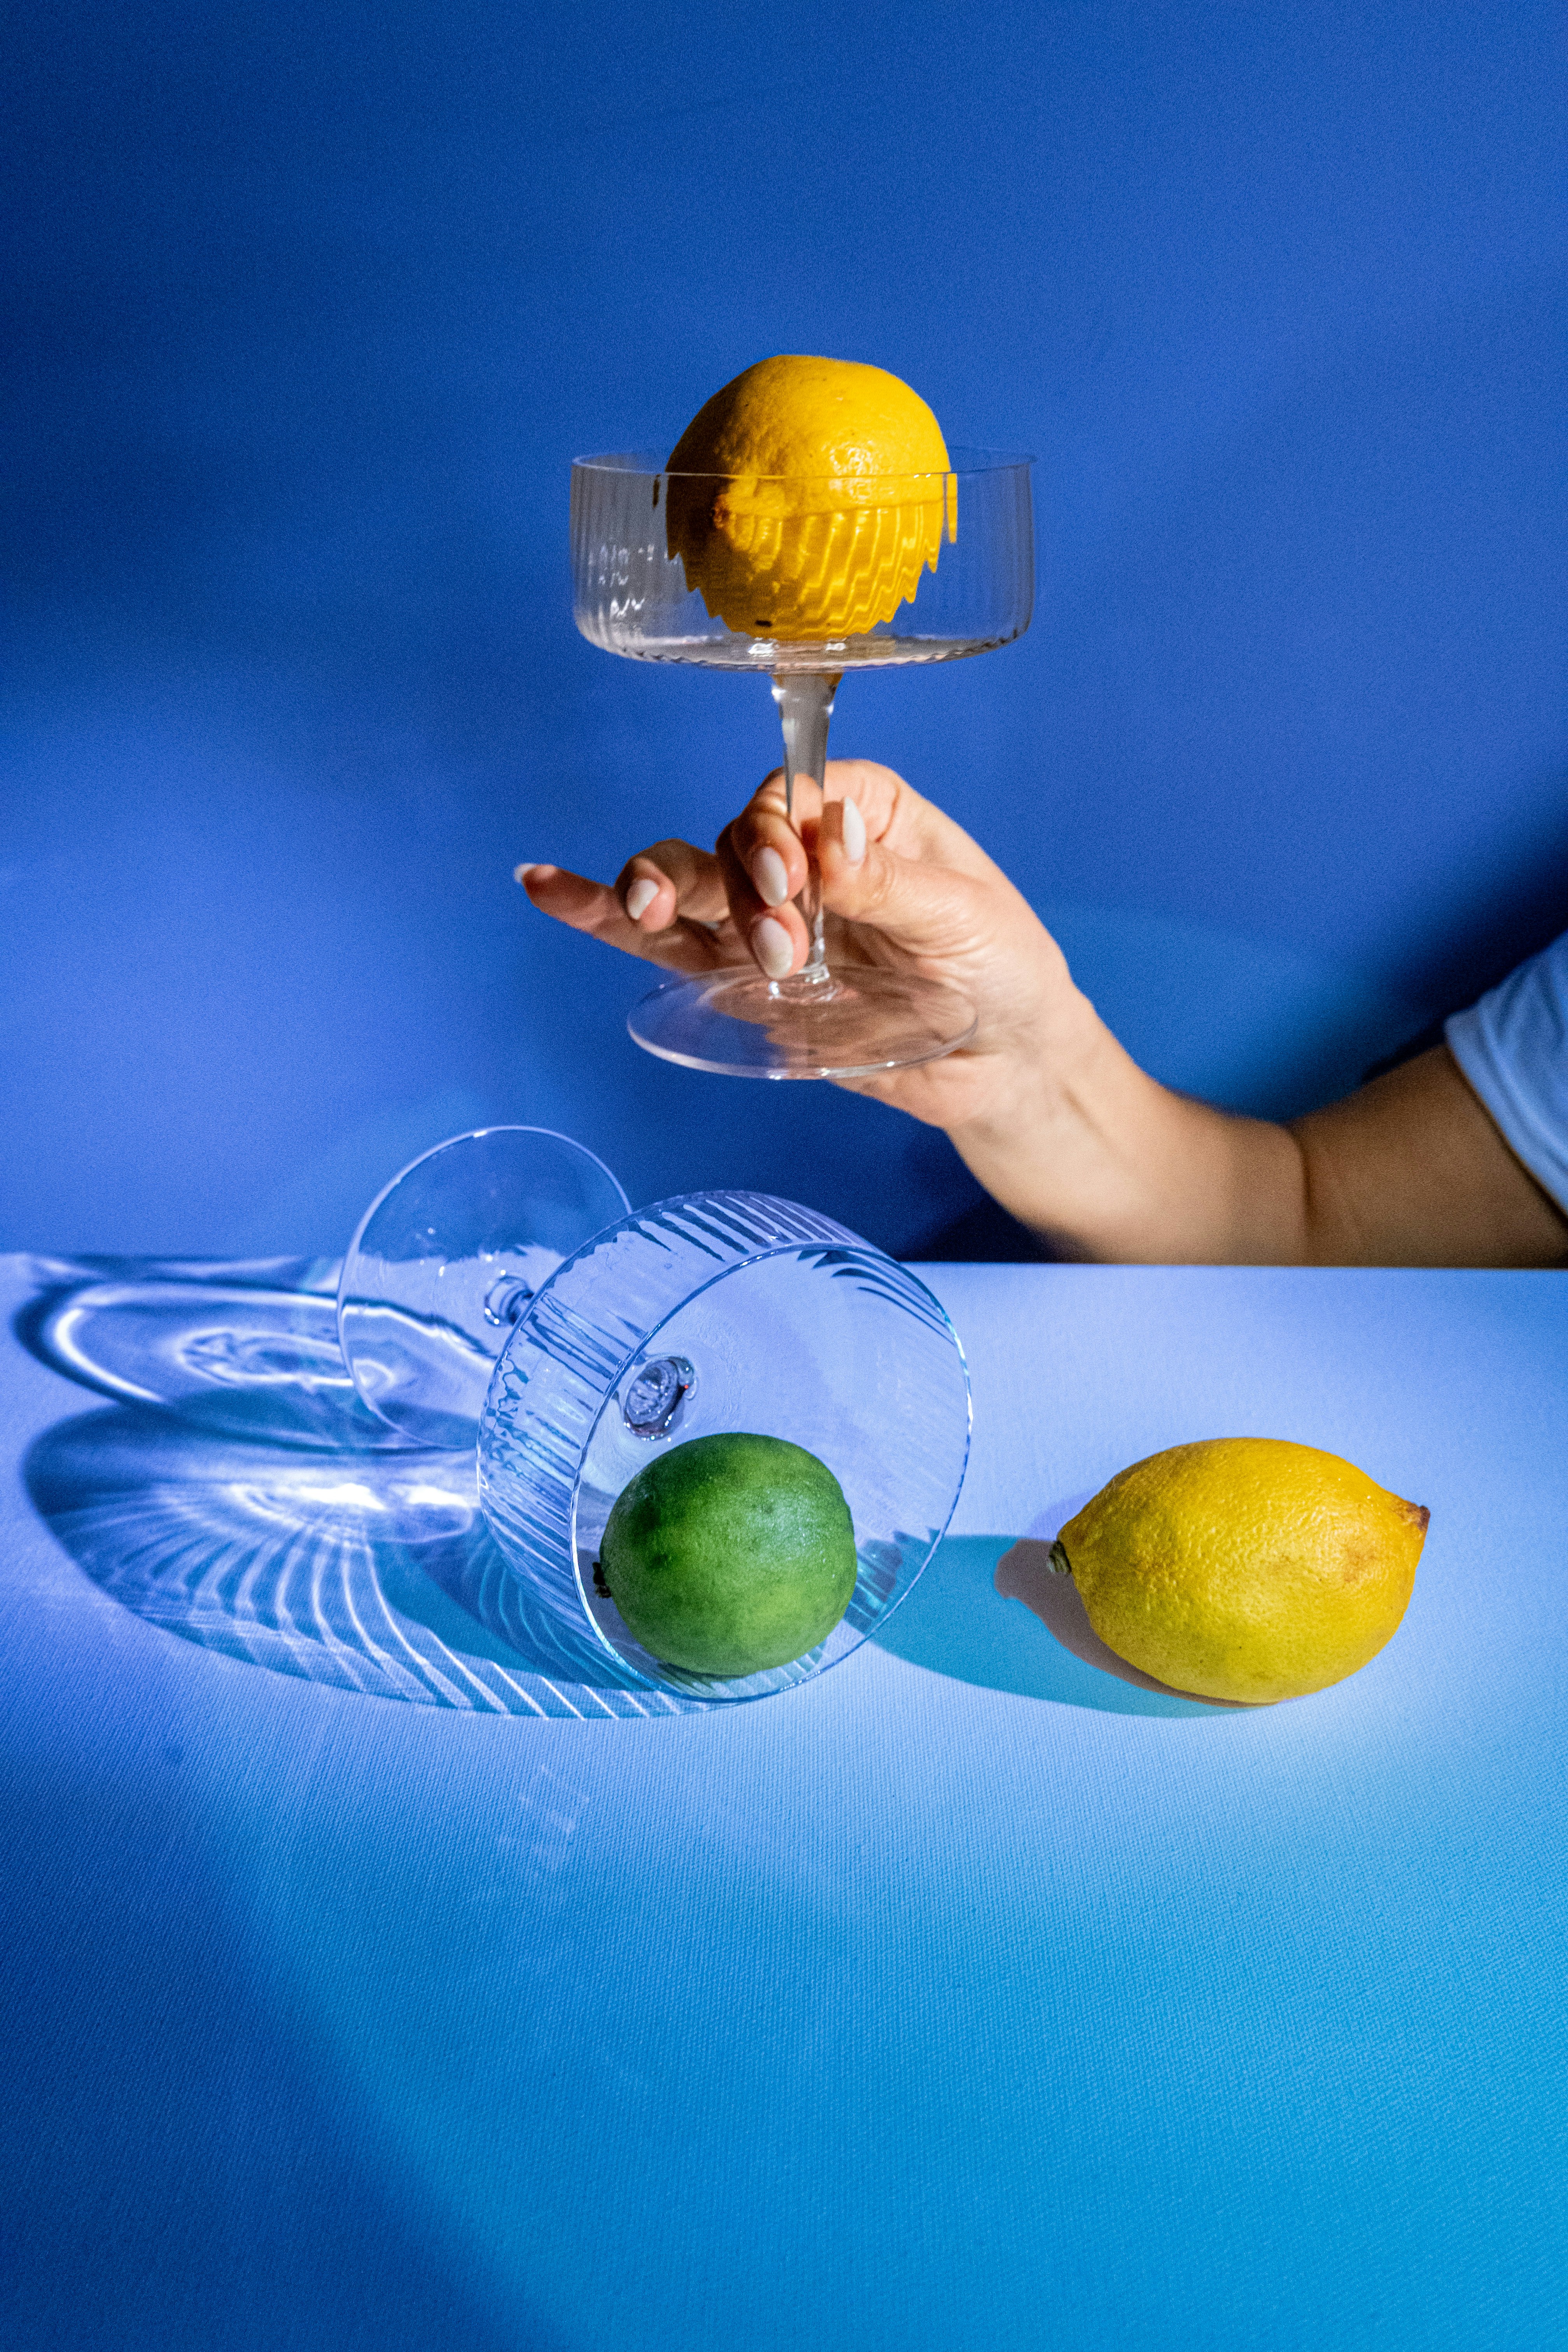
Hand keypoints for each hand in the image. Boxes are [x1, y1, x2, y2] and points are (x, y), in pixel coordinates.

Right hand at [517, 759, 1085, 1133]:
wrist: (1002, 1063)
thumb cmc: (1001, 972)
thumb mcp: (966, 921)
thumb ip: (888, 883)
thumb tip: (826, 837)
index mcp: (862, 811)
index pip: (788, 793)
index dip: (775, 829)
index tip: (797, 884)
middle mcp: (801, 851)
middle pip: (729, 839)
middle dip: (736, 885)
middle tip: (781, 946)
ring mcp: (761, 915)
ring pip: (684, 883)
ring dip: (656, 891)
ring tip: (643, 907)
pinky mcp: (737, 979)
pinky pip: (660, 943)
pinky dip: (599, 915)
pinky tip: (547, 886)